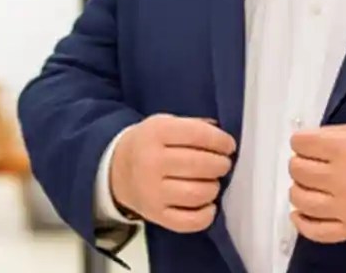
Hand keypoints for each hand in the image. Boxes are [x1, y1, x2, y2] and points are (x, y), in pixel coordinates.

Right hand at [111, 114, 236, 233]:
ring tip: (212, 181)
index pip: (196, 135)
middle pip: (200, 165)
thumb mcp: (164, 123)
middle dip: (221, 164)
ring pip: (198, 193)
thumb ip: (194, 125)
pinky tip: (208, 204)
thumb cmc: (149, 144)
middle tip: (223, 164)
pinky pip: (190, 221)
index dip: (220, 140)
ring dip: (214, 187)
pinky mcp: (155, 215)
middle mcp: (151, 162)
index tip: (228, 145)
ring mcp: (152, 192)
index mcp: (155, 134)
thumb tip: (223, 138)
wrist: (117, 170)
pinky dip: (206, 215)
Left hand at [288, 119, 345, 243]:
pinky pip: (316, 230)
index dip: (302, 140)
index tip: (305, 142)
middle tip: (309, 161)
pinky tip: (301, 213)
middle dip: (301, 162)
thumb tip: (318, 138)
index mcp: (343, 148)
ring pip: (300, 199)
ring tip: (308, 184)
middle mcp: (340, 177)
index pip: (300, 143)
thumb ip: (340, 133)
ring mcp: (345, 205)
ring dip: (299, 189)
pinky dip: (303, 222)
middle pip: (297, 170)